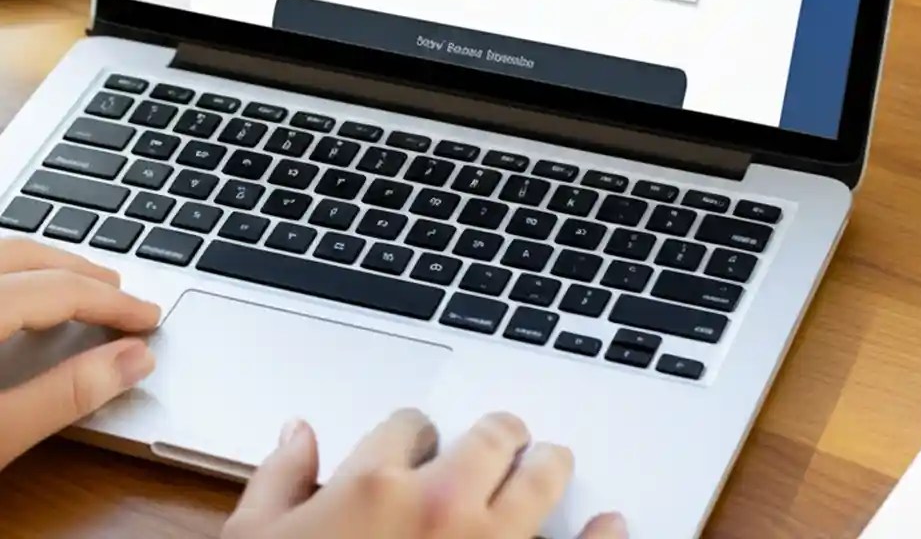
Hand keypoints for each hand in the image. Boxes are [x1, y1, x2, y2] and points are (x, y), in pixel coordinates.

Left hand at [0, 238, 160, 468]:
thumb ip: (64, 395)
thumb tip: (135, 361)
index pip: (59, 290)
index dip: (113, 304)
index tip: (149, 320)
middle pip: (25, 257)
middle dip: (81, 272)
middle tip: (121, 296)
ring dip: (42, 268)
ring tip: (75, 290)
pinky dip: (11, 277)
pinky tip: (18, 301)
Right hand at [224, 409, 627, 538]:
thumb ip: (278, 481)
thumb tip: (299, 434)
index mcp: (374, 486)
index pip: (410, 426)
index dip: (413, 432)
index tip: (416, 442)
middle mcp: (441, 506)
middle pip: (489, 438)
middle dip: (494, 433)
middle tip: (501, 436)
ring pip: (540, 478)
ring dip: (546, 464)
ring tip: (549, 461)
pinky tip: (611, 527)